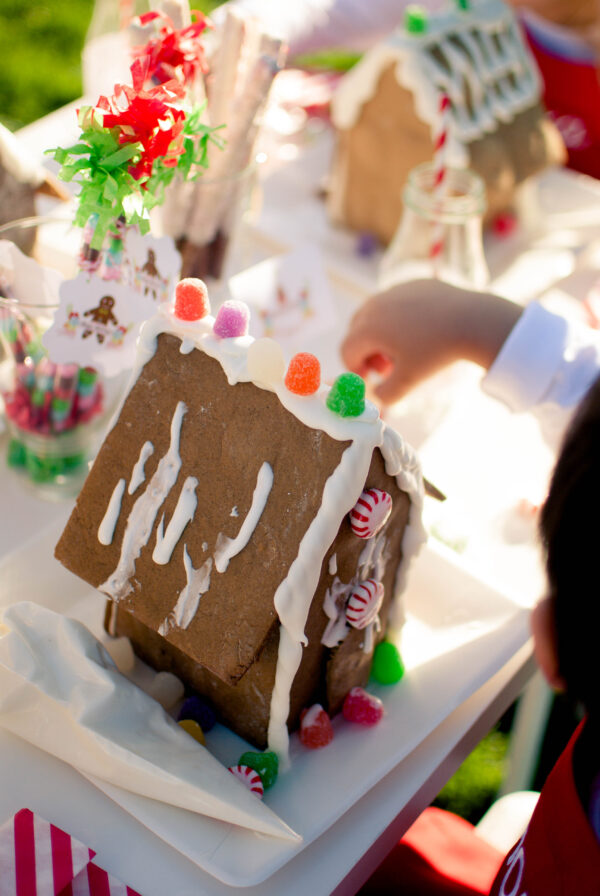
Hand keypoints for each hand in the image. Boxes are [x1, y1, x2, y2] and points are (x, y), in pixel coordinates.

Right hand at [341, 280, 521, 404]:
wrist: (472, 320)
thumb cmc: (435, 352)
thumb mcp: (408, 381)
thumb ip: (385, 395)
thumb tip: (377, 396)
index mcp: (368, 328)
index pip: (347, 350)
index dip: (355, 370)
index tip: (371, 381)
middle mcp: (375, 304)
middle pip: (357, 331)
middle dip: (367, 352)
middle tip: (387, 367)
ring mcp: (394, 290)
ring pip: (376, 315)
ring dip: (382, 335)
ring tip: (406, 350)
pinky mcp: (413, 283)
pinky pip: (397, 303)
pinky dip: (400, 319)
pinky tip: (424, 331)